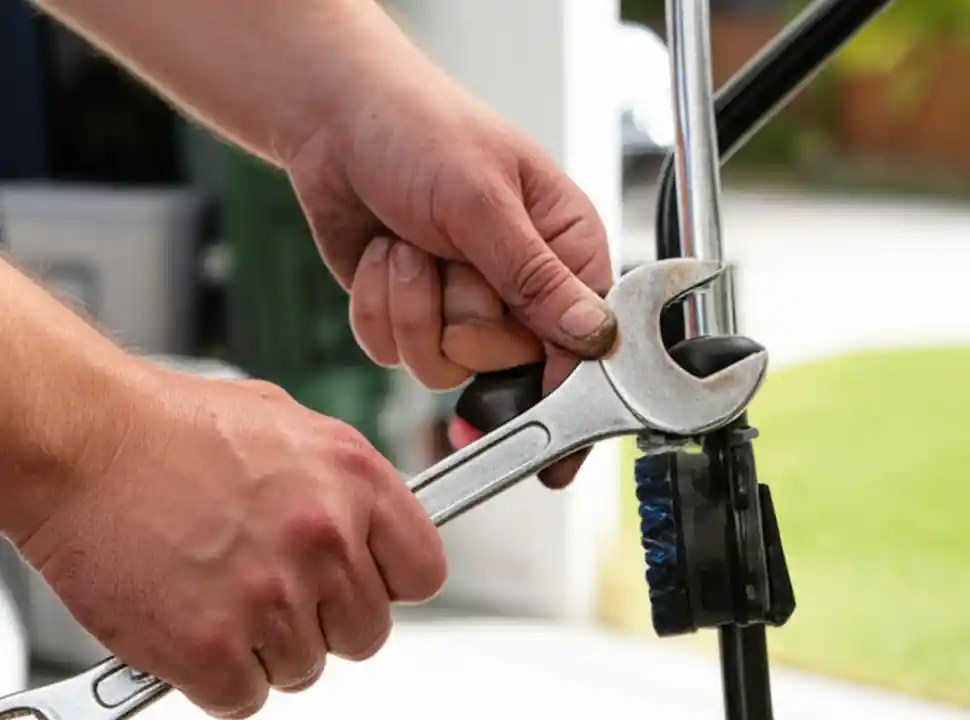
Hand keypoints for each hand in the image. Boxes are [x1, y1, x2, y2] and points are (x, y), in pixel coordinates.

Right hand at [14, 364, 443, 717]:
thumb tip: (372, 528)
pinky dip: (216, 677)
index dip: (388, 582)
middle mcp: (325, 539)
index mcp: (355, 480)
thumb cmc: (172, 425)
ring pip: (304, 668)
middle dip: (324, 620)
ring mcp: (270, 597)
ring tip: (218, 591)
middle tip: (273, 589)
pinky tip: (192, 623)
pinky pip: (243, 697)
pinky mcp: (209, 647)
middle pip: (367, 631)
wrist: (83, 439)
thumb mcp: (289, 425)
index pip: (423, 571)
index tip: (363, 582)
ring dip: (265, 647)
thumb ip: (342, 484)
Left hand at [283, 62, 615, 486]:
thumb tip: (595, 335)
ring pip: (442, 367)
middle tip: (447, 260)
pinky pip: (393, 354)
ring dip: (410, 306)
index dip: (568, 390)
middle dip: (462, 319)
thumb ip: (536, 276)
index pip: (586, 343)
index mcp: (565, 250)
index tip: (557, 452)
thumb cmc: (422, 130)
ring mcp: (464, 306)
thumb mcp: (483, 200)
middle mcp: (520, 287)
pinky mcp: (412, 316)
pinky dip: (376, 307)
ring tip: (409, 246)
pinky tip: (383, 255)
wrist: (336, 121)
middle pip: (503, 366)